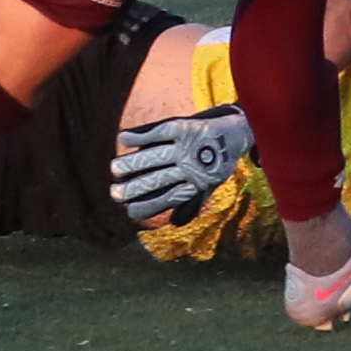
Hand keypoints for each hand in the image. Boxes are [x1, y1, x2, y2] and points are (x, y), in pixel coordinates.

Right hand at [109, 105, 253, 226]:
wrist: (235, 134)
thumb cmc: (215, 164)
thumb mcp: (210, 184)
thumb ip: (193, 202)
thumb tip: (175, 223)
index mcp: (195, 185)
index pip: (166, 200)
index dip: (147, 207)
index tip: (129, 210)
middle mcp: (190, 167)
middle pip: (157, 179)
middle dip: (134, 188)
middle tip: (115, 194)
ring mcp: (186, 147)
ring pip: (155, 157)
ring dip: (133, 164)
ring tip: (114, 169)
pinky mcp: (184, 127)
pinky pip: (158, 132)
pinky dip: (139, 135)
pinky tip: (122, 139)